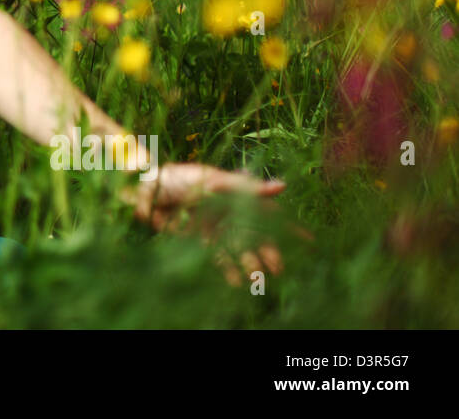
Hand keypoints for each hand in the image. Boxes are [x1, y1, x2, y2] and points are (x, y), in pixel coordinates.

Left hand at [120, 161, 287, 282]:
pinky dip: (228, 271)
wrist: (148, 189)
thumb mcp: (217, 180)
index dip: (289, 227)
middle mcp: (230, 216)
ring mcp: (216, 230)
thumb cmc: (182, 177)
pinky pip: (218, 259)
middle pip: (257, 237)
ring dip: (251, 264)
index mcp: (239, 199)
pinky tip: (237, 282)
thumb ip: (248, 187)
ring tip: (259, 278)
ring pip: (240, 251)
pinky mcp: (199, 242)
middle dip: (269, 252)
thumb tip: (283, 186)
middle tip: (277, 267)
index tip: (310, 241)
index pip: (269, 214)